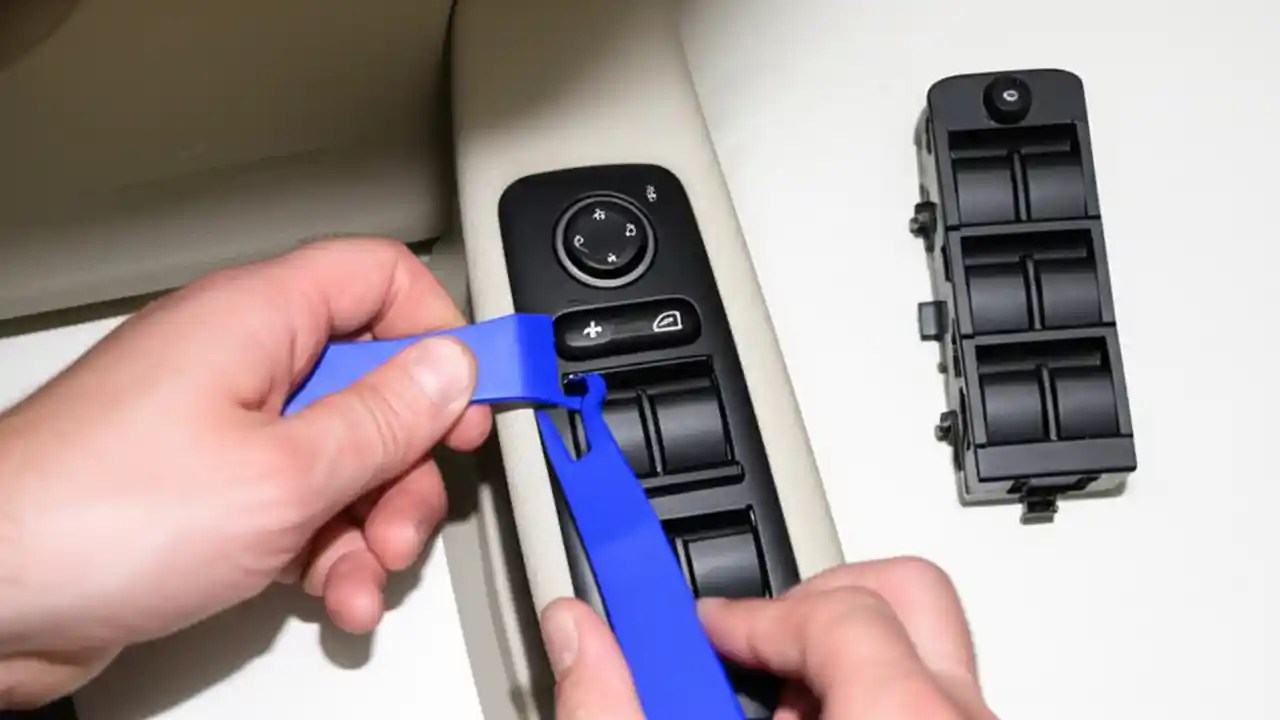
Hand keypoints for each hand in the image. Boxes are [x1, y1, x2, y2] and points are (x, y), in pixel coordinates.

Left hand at [0, 239, 490, 707]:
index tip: (484, 391)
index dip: (443, 331)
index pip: (381, 278)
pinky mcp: (210, 491)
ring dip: (372, 522)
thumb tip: (449, 371)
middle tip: (411, 512)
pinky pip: (301, 505)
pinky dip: (328, 551)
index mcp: (257, 318)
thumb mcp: (283, 474)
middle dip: (408, 460)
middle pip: (373, 383)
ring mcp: (224, 429)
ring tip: (365, 574)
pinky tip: (333, 596)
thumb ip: (382, 419)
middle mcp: (242, 361)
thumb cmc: (93, 518)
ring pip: (343, 456)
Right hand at [542, 557, 998, 718]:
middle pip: (909, 596)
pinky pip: (939, 704)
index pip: (829, 607)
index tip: (695, 624)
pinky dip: (871, 706)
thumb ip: (619, 709)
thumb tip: (582, 636)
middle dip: (815, 606)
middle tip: (751, 653)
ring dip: (840, 668)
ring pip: (929, 654)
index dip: (741, 609)